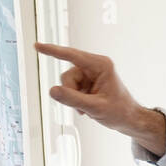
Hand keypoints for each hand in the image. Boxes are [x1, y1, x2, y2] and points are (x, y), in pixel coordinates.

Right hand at [34, 43, 165, 153]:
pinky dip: (76, 100)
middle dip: (70, 92)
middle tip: (81, 107)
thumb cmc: (119, 112)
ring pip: (67, 83)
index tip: (37, 46)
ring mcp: (91, 74)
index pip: (72, 55)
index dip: (53, 51)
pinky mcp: (88, 82)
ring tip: (87, 108)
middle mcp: (95, 66)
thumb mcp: (95, 108)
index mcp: (101, 65)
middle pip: (67, 75)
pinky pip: (71, 89)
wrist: (129, 120)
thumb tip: (52, 90)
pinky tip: (87, 107)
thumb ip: (72, 99)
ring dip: (74, 98)